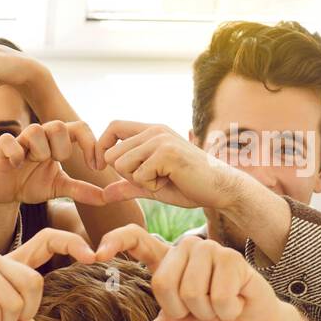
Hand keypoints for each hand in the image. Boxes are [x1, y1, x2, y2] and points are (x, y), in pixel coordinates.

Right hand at [0, 121, 108, 207]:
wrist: (3, 193)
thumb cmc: (31, 184)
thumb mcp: (59, 188)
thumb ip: (81, 190)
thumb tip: (107, 198)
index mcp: (57, 141)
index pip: (79, 128)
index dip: (91, 144)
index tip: (96, 167)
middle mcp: (40, 136)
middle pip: (58, 125)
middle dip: (62, 148)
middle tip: (57, 163)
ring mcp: (20, 140)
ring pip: (35, 130)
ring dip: (41, 150)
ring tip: (35, 163)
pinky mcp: (2, 148)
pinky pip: (9, 141)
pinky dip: (16, 153)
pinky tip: (18, 166)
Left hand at [93, 225, 291, 320]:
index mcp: (165, 260)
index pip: (135, 237)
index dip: (116, 240)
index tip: (96, 253)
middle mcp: (185, 248)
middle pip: (163, 283)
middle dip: (182, 309)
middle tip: (200, 308)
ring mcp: (210, 250)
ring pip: (191, 290)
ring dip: (206, 310)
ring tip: (217, 305)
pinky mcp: (234, 259)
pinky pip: (218, 295)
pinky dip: (226, 310)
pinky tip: (234, 303)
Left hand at [95, 121, 248, 208]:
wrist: (220, 189)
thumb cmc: (188, 186)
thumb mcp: (151, 187)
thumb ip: (128, 186)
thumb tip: (103, 194)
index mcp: (151, 131)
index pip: (113, 126)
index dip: (101, 147)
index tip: (100, 167)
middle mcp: (155, 131)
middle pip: (112, 155)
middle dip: (126, 175)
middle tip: (152, 178)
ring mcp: (161, 140)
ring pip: (122, 165)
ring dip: (139, 181)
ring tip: (163, 178)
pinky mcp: (167, 153)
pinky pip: (139, 176)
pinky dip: (152, 187)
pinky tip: (171, 181)